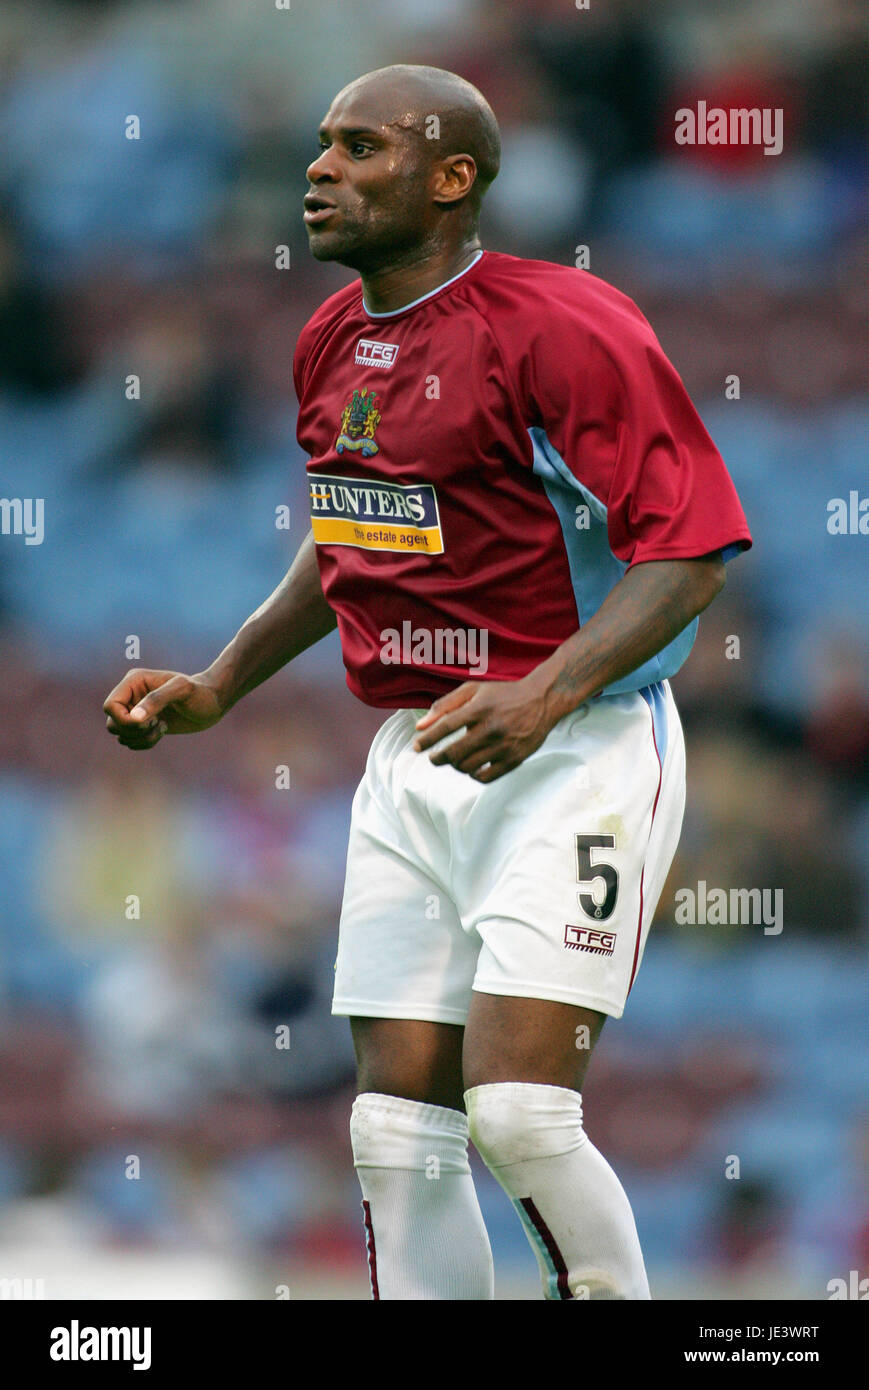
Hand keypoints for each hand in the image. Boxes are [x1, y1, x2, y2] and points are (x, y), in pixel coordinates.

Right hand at [103, 668, 225, 750]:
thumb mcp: (182, 691)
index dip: (124, 720)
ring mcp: (136, 711)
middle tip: (157, 723)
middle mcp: (131, 695)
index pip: (110, 706)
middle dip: (134, 731)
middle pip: (112, 723)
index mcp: (134, 681)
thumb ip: (157, 700)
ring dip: (140, 738)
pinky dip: (144, 743)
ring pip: (120, 734)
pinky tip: (163, 730)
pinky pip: (131, 741)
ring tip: (162, 727)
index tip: (148, 721)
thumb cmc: (200, 693)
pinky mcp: (143, 724)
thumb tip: (134, 718)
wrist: (212, 702)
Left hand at [412, 677, 556, 781]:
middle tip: (434, 758)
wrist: (542, 700)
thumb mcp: (473, 690)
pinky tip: (472, 767)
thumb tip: (419, 727)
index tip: (416, 747)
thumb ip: (444, 705)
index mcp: (480, 708)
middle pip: (454, 752)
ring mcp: (504, 746)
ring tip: (455, 759)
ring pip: (467, 767)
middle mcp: (491, 728)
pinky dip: (473, 775)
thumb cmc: (502, 694)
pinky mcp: (515, 759)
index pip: (445, 727)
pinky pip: (485, 777)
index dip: (427, 740)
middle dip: (437, 758)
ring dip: (456, 765)